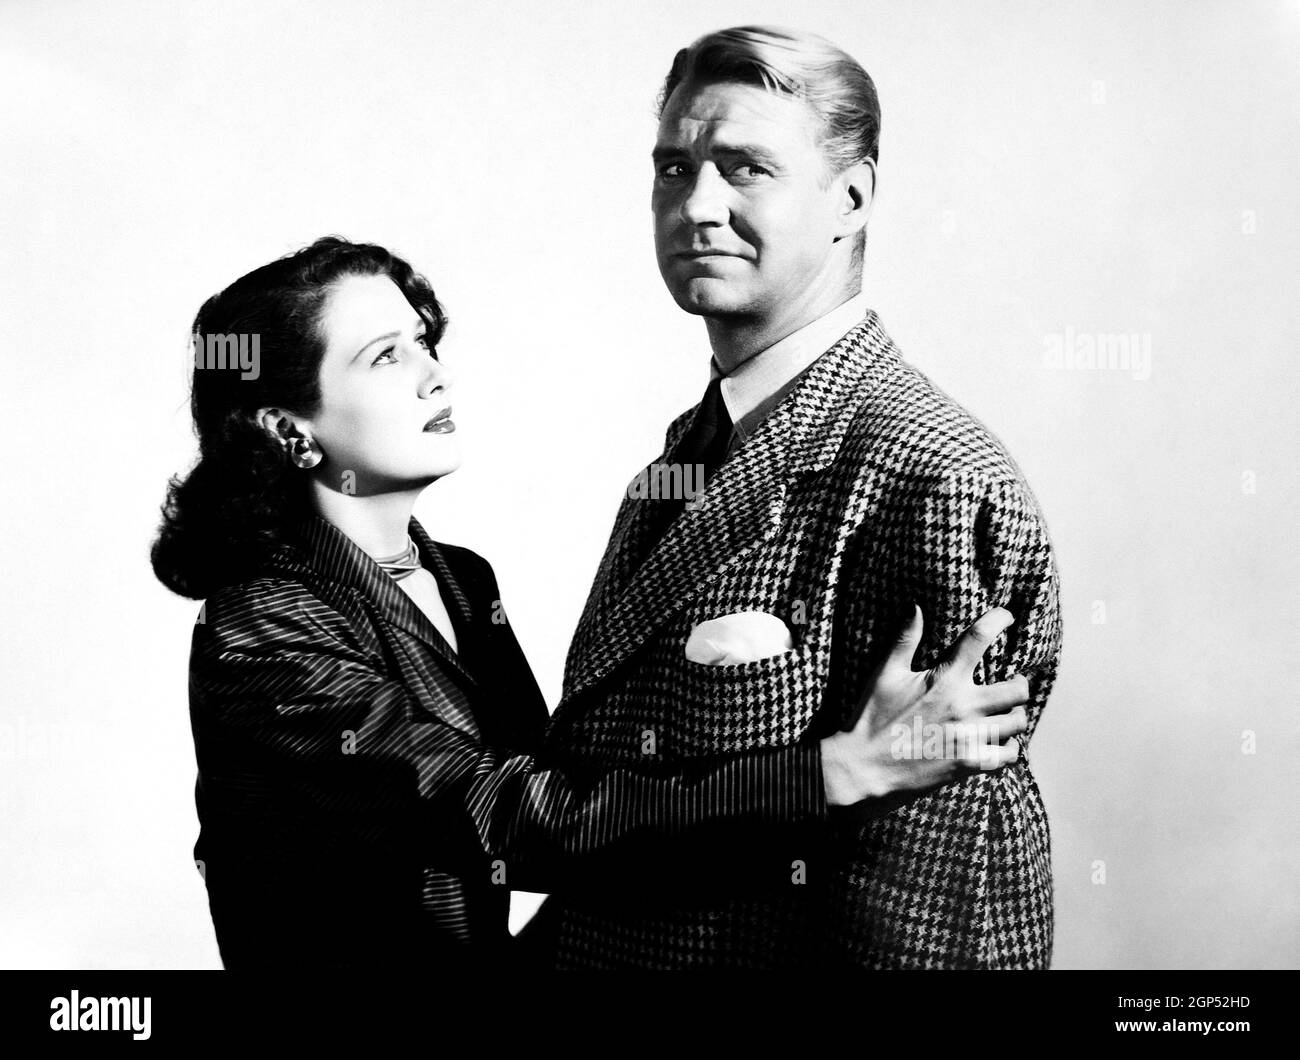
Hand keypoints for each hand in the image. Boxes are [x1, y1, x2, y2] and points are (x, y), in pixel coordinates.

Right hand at [819, 606, 1028, 808]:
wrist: (864, 767)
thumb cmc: (873, 717)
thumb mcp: (885, 674)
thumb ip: (905, 640)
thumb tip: (915, 608)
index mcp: (944, 678)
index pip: (979, 638)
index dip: (999, 620)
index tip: (1006, 617)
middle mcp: (964, 706)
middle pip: (1018, 689)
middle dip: (1020, 682)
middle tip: (1013, 682)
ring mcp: (970, 737)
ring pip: (1017, 722)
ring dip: (1015, 715)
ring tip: (1007, 713)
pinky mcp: (970, 764)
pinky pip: (1009, 755)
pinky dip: (1009, 747)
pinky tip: (999, 742)